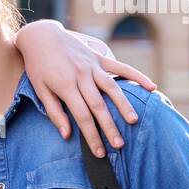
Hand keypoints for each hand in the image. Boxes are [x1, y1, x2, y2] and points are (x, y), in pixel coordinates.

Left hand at [14, 20, 156, 157]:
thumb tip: (66, 135)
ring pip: (112, 88)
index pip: (82, 116)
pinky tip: (151, 87)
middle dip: (109, 127)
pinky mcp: (99, 57)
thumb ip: (54, 112)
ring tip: (134, 121)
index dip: (91, 136)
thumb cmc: (38, 66)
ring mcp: (92, 65)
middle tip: (119, 145)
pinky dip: (137, 77)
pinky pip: (121, 68)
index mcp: (65, 86)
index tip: (99, 152)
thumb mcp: (39, 90)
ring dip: (124, 105)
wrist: (41, 36)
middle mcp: (81, 76)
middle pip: (98, 106)